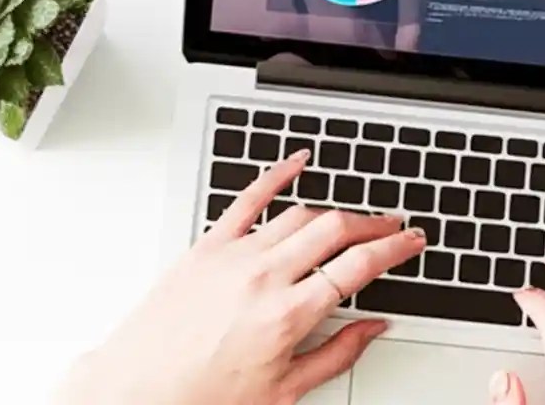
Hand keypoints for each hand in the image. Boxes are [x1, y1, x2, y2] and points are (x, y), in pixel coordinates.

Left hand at [55, 149, 425, 404]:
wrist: (132, 394)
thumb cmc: (199, 398)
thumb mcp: (282, 391)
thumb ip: (337, 354)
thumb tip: (373, 328)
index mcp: (287, 316)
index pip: (359, 267)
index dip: (395, 249)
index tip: (412, 242)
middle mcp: (263, 278)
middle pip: (336, 229)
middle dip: (375, 224)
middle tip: (394, 227)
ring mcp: (233, 257)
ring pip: (300, 214)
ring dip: (336, 211)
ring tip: (355, 219)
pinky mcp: (205, 247)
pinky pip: (247, 198)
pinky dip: (276, 174)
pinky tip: (297, 163)